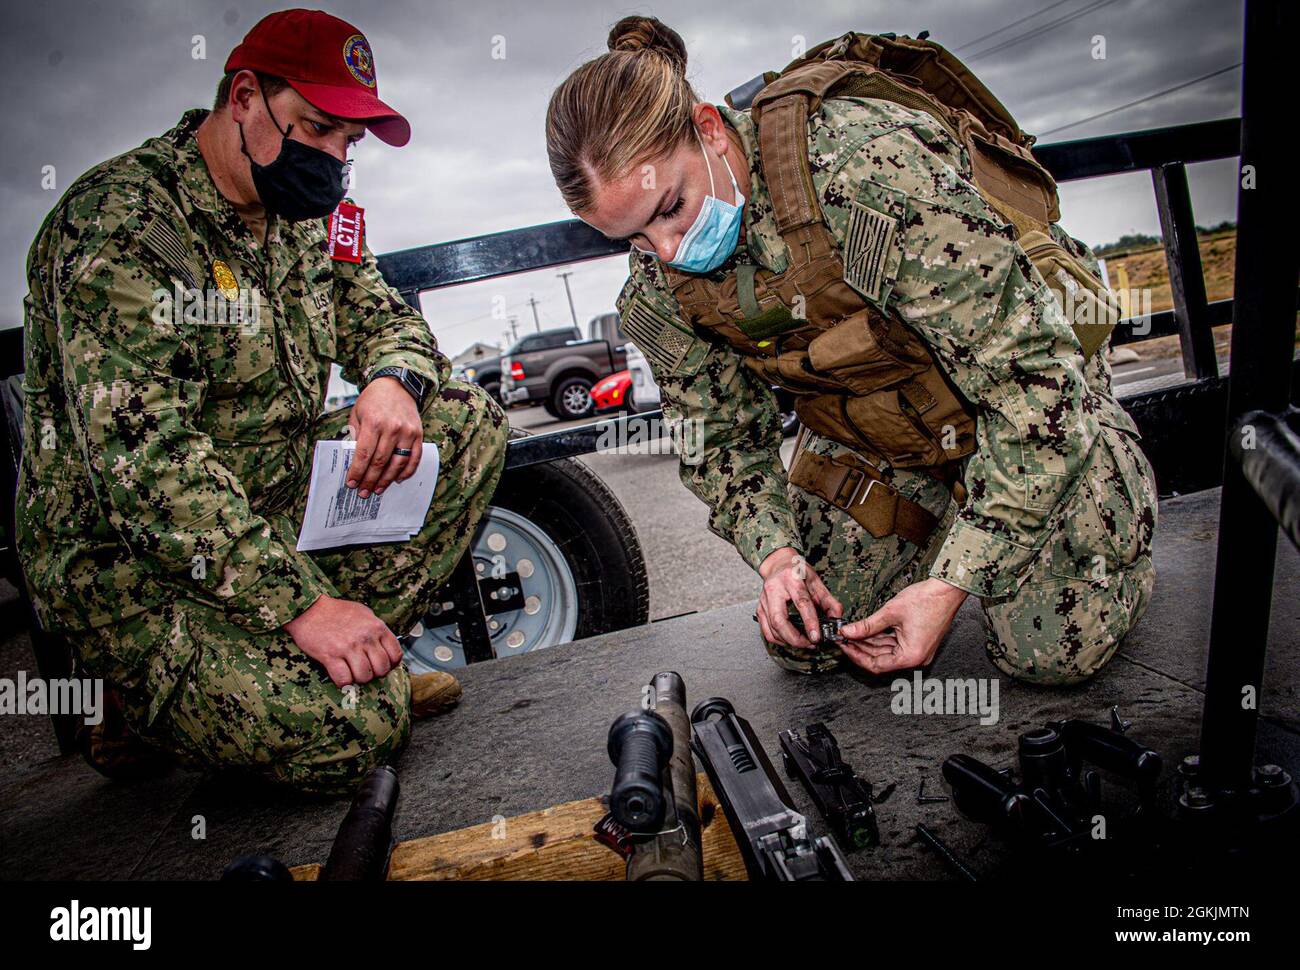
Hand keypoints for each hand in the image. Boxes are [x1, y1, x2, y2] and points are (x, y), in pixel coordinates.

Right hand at [284, 595, 403, 686]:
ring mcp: (348, 647)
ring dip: (359, 679)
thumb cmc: (337, 611)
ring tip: (352, 673)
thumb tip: (387, 647)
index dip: (391, 665)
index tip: (383, 666)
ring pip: (364, 676)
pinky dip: (343, 682)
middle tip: (366, 671)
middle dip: (375, 674)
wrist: (309, 609)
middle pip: (382, 669)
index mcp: (377, 627)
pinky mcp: (330, 655)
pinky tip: (340, 675)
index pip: (395, 654)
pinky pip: (344, 679)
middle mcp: (365, 637)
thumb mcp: (365, 614)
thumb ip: (377, 630)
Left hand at [347, 376, 422, 497]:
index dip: (357, 471)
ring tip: (378, 489)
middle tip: (363, 492)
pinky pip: (414, 458)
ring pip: (397, 463)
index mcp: (374, 422)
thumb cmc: (373, 400)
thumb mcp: (357, 414)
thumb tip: (353, 460)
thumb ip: (355, 436)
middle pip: (380, 462)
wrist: (396, 385)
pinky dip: (406, 471)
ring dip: (387, 480)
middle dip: (370, 480)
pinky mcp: (418, 434)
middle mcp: (392, 428)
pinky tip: (397, 479)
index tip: (351, 483)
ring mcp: (408, 432)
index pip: (364, 454)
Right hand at [756, 547, 842, 648]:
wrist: (778, 564)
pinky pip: (767, 632)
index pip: (801, 603)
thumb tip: (837, 618)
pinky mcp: (759, 609)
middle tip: (810, 644)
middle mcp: (774, 589)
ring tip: (804, 643)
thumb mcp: (816, 581)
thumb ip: (828, 600)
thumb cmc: (797, 572)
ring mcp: (764, 600)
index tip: (817, 637)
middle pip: (779, 621)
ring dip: (789, 641)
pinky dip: (779, 640)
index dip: (810, 622)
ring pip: (772, 629)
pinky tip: (790, 640)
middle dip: (795, 638)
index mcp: (791, 578)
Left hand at [837, 577, 967, 674]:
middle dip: (861, 647)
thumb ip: (867, 625)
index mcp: (910, 656)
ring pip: (887, 651)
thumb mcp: (891, 612)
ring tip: (853, 632)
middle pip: (881, 659)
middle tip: (845, 636)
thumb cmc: (927, 600)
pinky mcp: (918, 642)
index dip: (857, 656)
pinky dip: (881, 637)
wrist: (947, 590)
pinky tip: (867, 630)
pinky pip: (895, 644)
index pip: (876, 665)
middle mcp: (916, 658)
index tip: (844, 646)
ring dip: (870, 642)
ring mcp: (918, 651)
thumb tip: (848, 632)